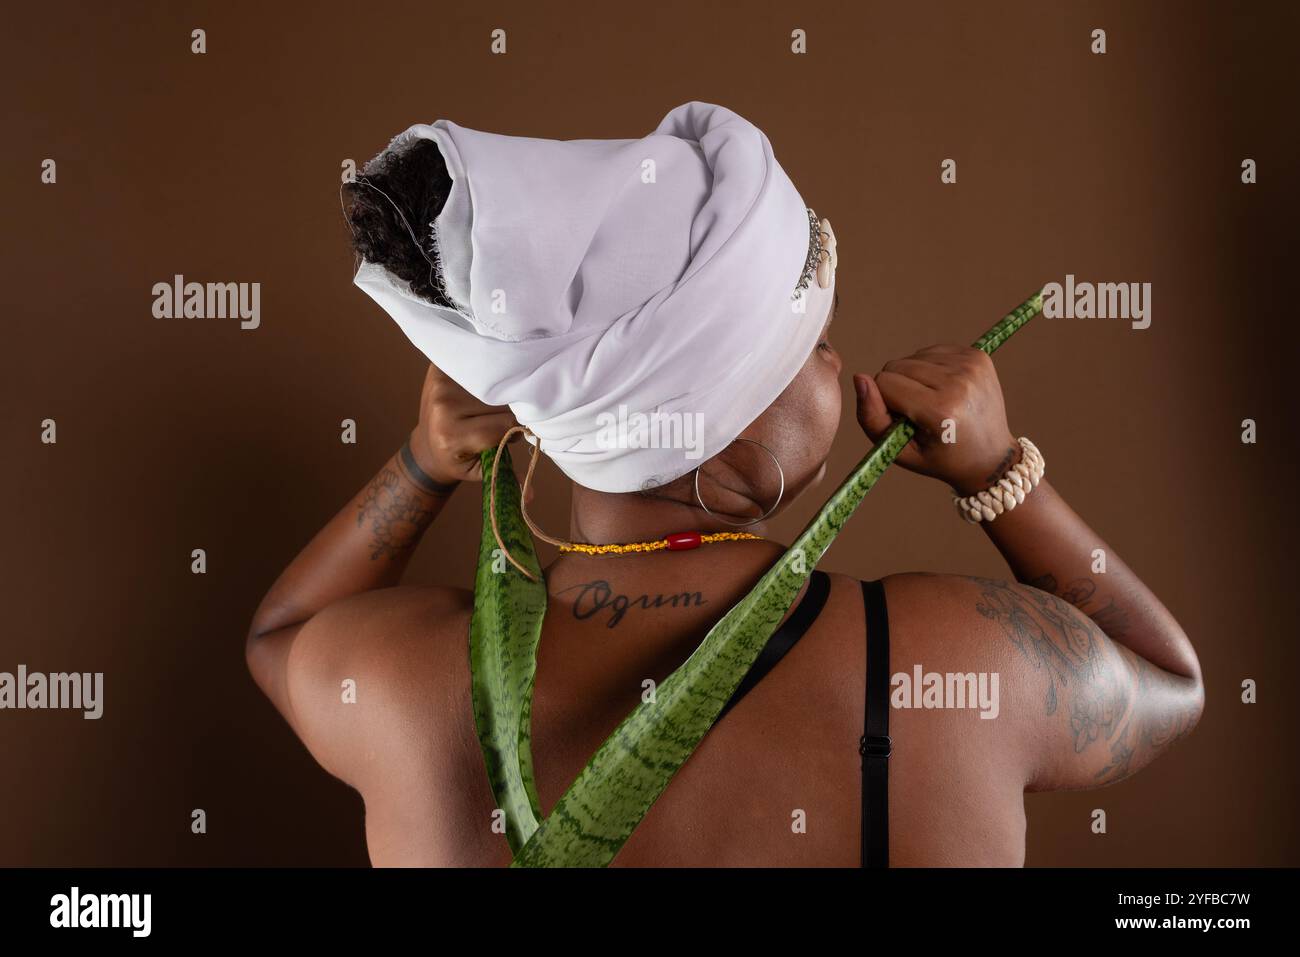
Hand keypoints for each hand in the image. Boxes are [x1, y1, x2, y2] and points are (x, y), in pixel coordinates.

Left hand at [408, 364, 519, 484]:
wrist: (426, 448)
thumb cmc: (459, 461)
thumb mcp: (481, 472)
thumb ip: (506, 476)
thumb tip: (532, 496)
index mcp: (453, 435)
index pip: (504, 423)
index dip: (518, 427)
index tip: (520, 430)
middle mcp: (444, 406)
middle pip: (499, 400)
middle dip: (511, 408)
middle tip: (509, 415)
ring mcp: (441, 384)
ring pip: (492, 380)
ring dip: (501, 390)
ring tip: (497, 400)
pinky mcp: (439, 368)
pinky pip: (475, 363)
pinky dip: (486, 371)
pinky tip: (488, 378)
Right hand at [854, 345, 1019, 495]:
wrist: (990, 456)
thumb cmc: (941, 458)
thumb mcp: (899, 452)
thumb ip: (871, 418)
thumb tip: (859, 377)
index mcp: (941, 409)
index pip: (885, 382)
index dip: (886, 403)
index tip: (904, 422)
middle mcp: (959, 381)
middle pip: (896, 365)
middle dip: (898, 389)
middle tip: (919, 414)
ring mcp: (971, 365)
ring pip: (912, 357)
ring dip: (914, 378)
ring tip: (932, 403)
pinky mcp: (978, 354)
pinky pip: (931, 351)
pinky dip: (930, 369)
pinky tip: (942, 389)